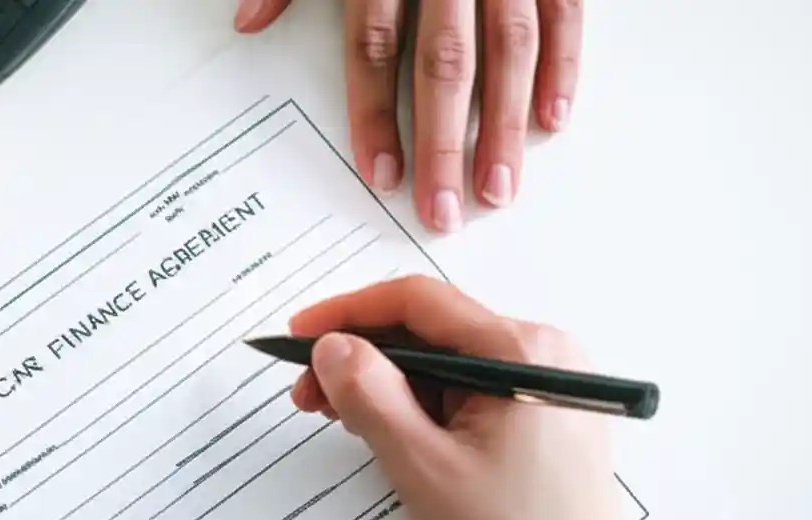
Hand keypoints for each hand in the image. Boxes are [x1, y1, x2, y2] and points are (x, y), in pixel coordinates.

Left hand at [235, 0, 580, 232]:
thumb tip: (247, 22)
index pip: (373, 45)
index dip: (375, 113)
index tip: (380, 173)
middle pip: (444, 62)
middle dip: (444, 143)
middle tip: (444, 208)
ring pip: (510, 47)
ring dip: (506, 124)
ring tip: (499, 189)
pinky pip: (563, 10)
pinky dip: (563, 65)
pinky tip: (552, 121)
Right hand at [287, 276, 782, 519]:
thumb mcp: (424, 468)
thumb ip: (371, 396)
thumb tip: (331, 345)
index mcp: (521, 352)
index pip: (419, 303)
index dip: (348, 312)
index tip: (297, 336)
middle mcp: (541, 354)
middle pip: (431, 332)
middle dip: (362, 357)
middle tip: (306, 394)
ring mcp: (545, 386)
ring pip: (444, 364)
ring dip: (386, 385)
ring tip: (339, 417)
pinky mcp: (540, 418)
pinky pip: (466, 393)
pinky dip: (419, 406)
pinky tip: (384, 430)